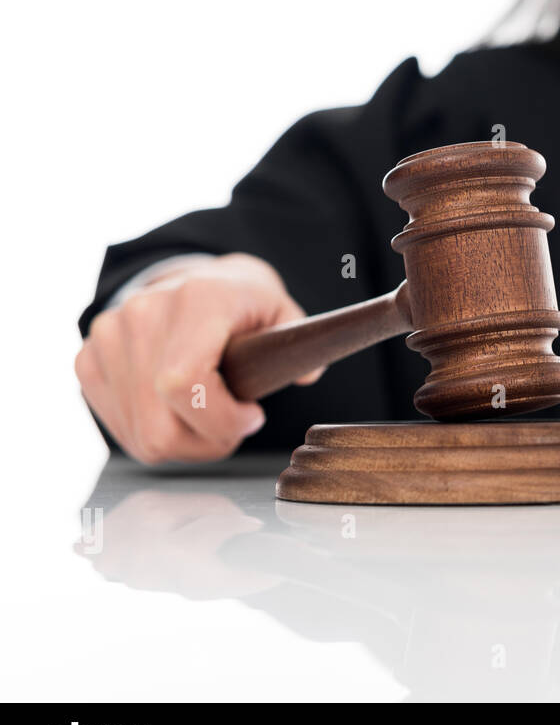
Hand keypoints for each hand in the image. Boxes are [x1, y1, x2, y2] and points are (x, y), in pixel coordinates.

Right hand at [75, 253, 321, 463]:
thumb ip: (298, 340)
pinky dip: (156, 435)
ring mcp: (109, 339)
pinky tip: (181, 415)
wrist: (188, 279)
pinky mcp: (88, 361)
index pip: (182, 383)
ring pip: (142, 436)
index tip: (252, 416)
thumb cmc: (239, 302)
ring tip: (211, 420)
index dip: (220, 419)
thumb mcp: (278, 309)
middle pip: (160, 426)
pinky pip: (121, 427)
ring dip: (185, 444)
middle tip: (235, 427)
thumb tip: (306, 373)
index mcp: (195, 300)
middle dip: (208, 442)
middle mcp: (142, 314)